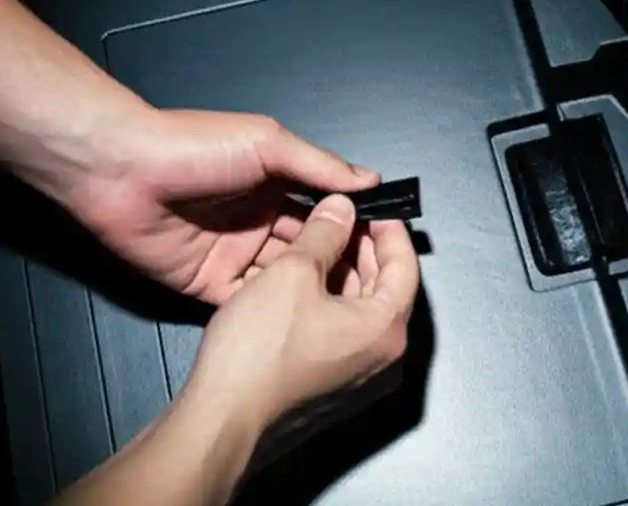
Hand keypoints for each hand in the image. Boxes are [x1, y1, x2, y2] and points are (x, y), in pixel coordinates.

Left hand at [59, 108, 379, 303]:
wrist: (121, 171)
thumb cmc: (191, 146)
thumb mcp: (267, 143)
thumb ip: (318, 165)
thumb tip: (369, 179)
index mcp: (273, 182)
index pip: (323, 209)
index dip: (351, 224)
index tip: (384, 241)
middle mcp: (256, 219)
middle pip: (307, 247)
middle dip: (336, 262)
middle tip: (371, 281)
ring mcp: (233, 253)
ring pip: (283, 278)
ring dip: (308, 289)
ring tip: (344, 304)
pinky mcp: (208, 282)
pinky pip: (247, 300)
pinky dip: (271, 308)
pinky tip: (298, 316)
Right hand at [185, 194, 419, 428]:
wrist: (221, 421)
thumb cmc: (258, 351)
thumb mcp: (293, 273)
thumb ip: (324, 233)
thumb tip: (342, 208)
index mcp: (387, 330)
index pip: (406, 266)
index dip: (389, 229)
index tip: (372, 205)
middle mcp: (383, 359)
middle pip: (386, 289)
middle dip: (363, 249)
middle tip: (340, 218)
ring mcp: (359, 379)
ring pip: (361, 312)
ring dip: (342, 274)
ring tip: (315, 242)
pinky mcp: (332, 389)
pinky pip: (342, 335)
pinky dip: (329, 303)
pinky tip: (301, 282)